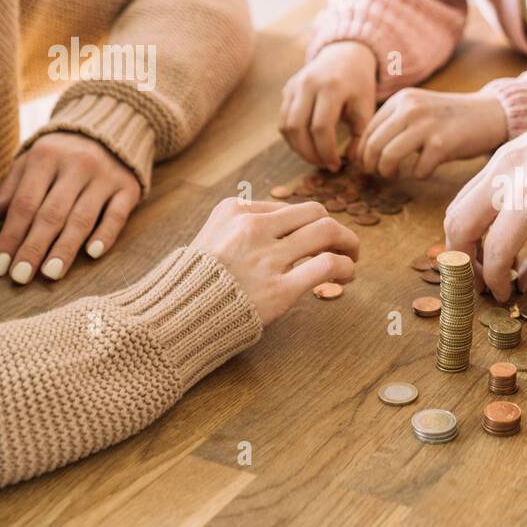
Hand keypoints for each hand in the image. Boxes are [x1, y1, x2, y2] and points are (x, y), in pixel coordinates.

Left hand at [0, 132, 141, 283]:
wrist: (109, 131)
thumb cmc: (61, 157)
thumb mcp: (31, 166)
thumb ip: (9, 194)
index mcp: (45, 157)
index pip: (24, 203)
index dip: (11, 236)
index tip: (0, 266)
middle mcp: (76, 165)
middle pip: (51, 213)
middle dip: (34, 247)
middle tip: (20, 277)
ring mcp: (104, 176)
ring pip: (82, 218)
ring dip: (65, 248)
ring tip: (50, 274)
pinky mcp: (128, 188)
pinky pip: (117, 215)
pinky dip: (105, 235)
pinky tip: (92, 254)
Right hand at [189, 197, 359, 325]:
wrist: (175, 319)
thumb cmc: (194, 283)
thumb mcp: (210, 238)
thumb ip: (243, 227)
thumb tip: (287, 226)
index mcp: (235, 210)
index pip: (290, 208)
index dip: (309, 225)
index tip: (315, 241)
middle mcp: (252, 228)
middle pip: (315, 212)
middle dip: (336, 228)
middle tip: (345, 245)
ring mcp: (266, 258)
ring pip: (328, 231)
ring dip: (349, 244)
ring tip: (352, 258)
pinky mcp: (279, 289)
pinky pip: (328, 265)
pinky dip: (345, 267)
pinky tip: (346, 277)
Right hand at [279, 40, 377, 170]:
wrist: (344, 55)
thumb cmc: (359, 85)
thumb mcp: (366, 107)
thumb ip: (361, 134)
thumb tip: (352, 160)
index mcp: (332, 87)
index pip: (321, 127)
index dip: (326, 151)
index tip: (336, 164)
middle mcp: (308, 84)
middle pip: (298, 128)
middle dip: (309, 153)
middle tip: (323, 164)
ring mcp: (295, 86)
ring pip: (286, 126)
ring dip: (298, 148)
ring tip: (315, 158)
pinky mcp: (287, 89)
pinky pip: (283, 120)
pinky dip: (293, 138)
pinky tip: (308, 146)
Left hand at [356, 88, 508, 178]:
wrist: (490, 114)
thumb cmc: (450, 119)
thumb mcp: (418, 112)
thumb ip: (392, 126)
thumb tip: (356, 154)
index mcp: (402, 99)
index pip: (367, 130)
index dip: (363, 153)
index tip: (369, 164)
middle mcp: (411, 108)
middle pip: (373, 145)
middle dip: (372, 166)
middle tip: (381, 173)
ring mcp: (426, 125)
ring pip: (388, 157)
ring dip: (389, 172)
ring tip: (398, 173)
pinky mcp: (442, 144)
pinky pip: (417, 170)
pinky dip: (419, 175)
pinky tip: (428, 169)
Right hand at [443, 108, 526, 302]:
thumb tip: (521, 284)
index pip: (496, 247)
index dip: (495, 279)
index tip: (503, 295)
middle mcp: (506, 175)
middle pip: (459, 225)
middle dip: (464, 262)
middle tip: (480, 283)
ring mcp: (496, 161)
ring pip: (456, 207)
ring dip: (462, 241)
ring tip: (486, 264)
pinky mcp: (496, 157)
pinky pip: (468, 193)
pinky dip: (470, 220)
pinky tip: (491, 238)